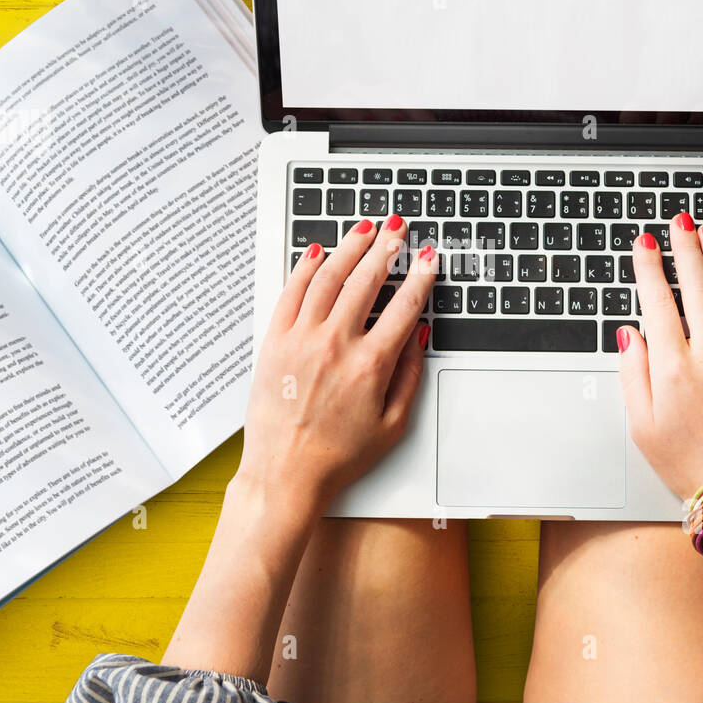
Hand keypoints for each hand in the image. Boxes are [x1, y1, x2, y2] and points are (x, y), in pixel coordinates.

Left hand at [237, 214, 437, 507]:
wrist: (285, 473)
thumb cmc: (338, 456)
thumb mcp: (393, 424)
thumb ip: (410, 375)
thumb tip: (419, 336)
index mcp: (370, 365)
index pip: (404, 305)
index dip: (420, 276)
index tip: (428, 257)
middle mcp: (335, 345)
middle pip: (366, 280)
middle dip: (386, 248)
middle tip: (396, 229)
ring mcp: (301, 340)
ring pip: (328, 277)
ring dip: (349, 247)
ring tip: (364, 229)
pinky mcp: (274, 342)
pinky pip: (291, 292)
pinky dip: (305, 267)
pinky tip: (318, 252)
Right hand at [616, 212, 702, 499]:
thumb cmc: (688, 464)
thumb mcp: (642, 426)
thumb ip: (634, 374)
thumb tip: (631, 334)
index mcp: (675, 369)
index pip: (659, 301)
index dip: (648, 266)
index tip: (644, 243)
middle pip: (699, 287)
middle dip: (686, 247)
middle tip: (680, 222)